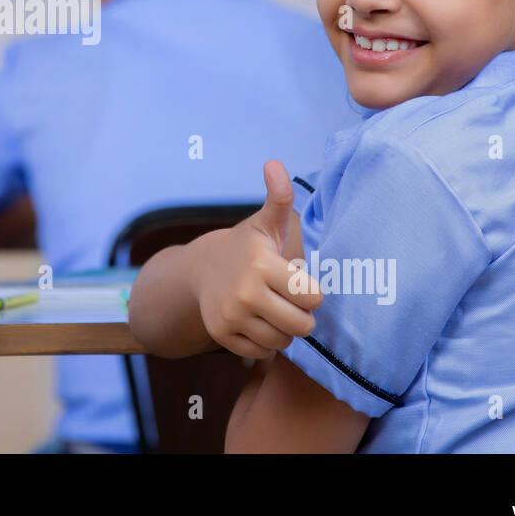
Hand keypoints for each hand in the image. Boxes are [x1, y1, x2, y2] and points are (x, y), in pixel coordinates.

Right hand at [190, 160, 320, 358]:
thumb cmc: (245, 246)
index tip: (297, 281)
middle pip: (302, 325)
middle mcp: (245, 292)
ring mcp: (231, 315)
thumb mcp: (265, 223)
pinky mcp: (222, 334)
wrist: (201, 269)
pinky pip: (262, 352)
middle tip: (288, 300)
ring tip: (273, 310)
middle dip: (301, 315)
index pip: (313, 298)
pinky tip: (257, 322)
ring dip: (283, 330)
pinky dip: (265, 342)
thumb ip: (278, 197)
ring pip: (282, 342)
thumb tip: (274, 163)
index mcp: (262, 264)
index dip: (310, 292)